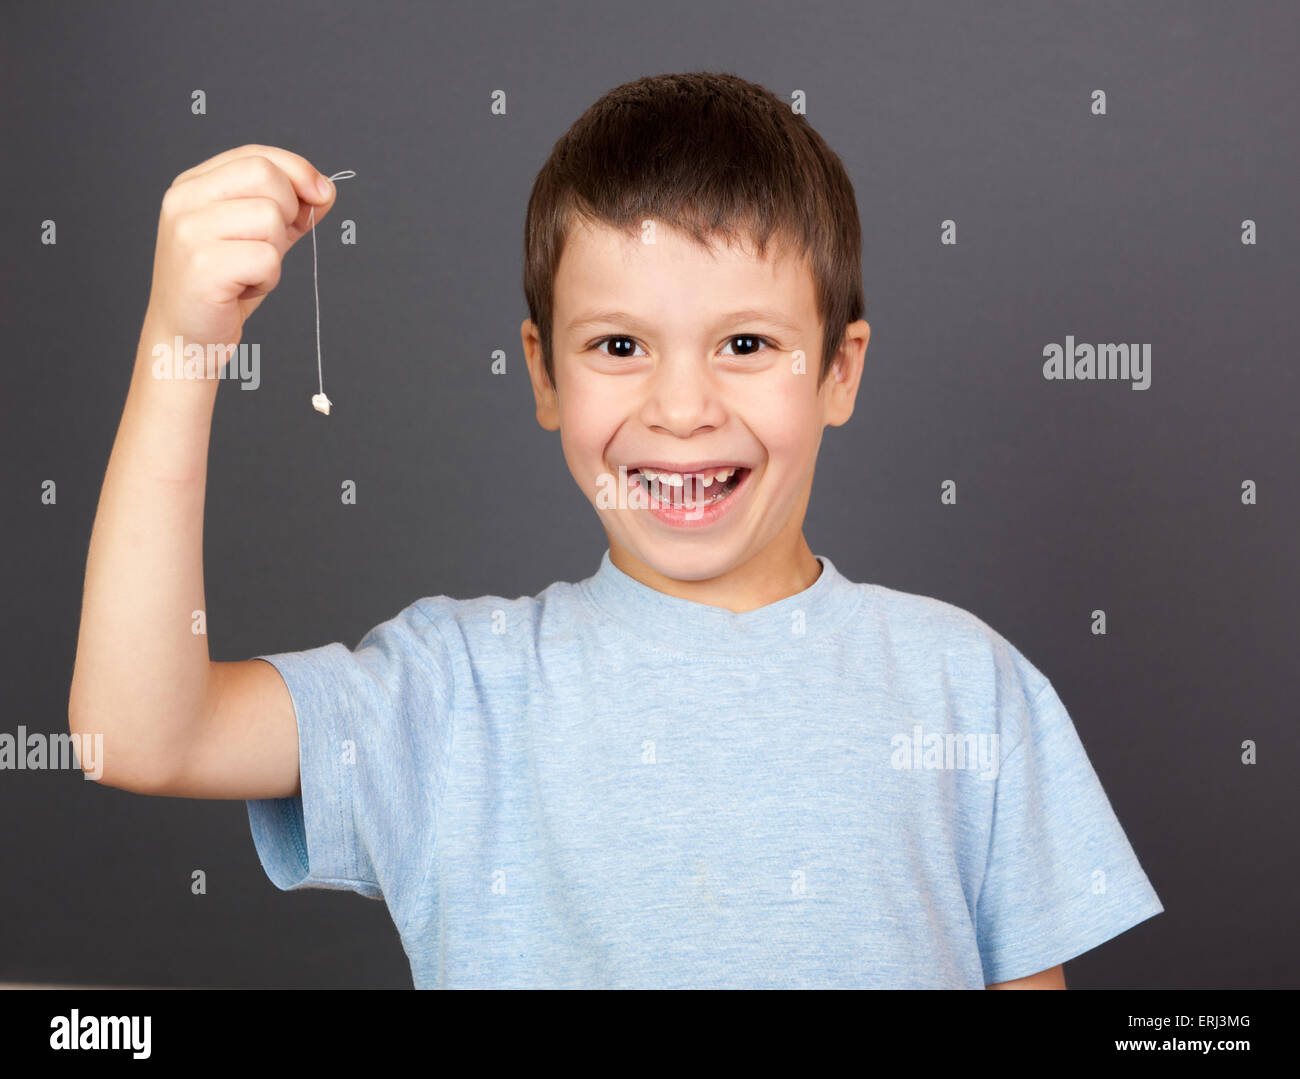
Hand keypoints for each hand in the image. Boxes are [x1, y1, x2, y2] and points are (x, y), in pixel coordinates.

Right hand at [144, 144, 336, 358]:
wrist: (185, 338)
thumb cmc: (222, 287)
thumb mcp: (257, 238)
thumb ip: (289, 211)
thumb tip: (325, 189)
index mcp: (193, 185)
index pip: (256, 156)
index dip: (297, 171)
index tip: (321, 194)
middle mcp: (184, 200)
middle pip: (266, 177)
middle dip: (288, 213)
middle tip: (267, 246)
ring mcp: (189, 231)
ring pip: (270, 218)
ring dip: (275, 254)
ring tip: (248, 272)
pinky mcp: (203, 265)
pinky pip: (268, 258)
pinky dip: (268, 279)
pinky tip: (243, 289)